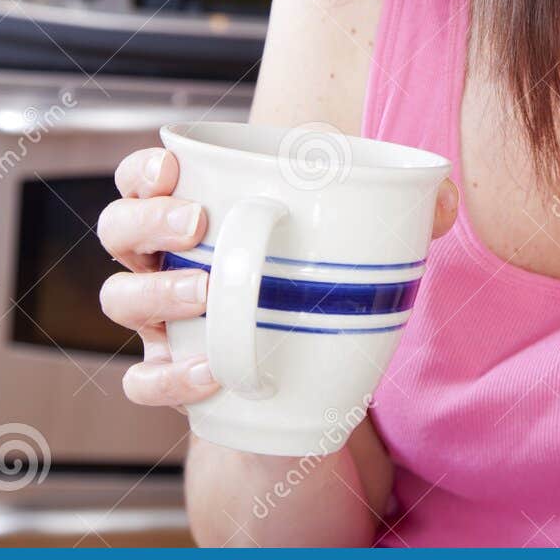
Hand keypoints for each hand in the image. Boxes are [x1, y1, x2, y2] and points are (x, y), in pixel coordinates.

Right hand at [97, 144, 459, 410]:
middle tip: (197, 222)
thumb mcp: (359, 252)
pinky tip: (213, 369)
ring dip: (156, 291)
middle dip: (147, 219)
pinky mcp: (175, 381)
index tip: (176, 166)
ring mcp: (164, 324)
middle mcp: (167, 264)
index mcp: (201, 218)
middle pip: (118, 229)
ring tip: (208, 294)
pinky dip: (170, 376)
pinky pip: (144, 382)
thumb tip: (441, 198)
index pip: (144, 178)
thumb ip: (403, 219)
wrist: (309, 393)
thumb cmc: (321, 296)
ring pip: (119, 299)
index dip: (144, 169)